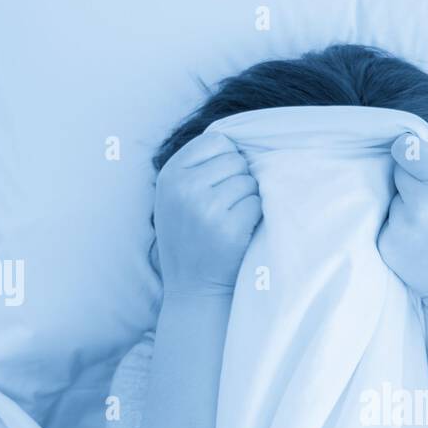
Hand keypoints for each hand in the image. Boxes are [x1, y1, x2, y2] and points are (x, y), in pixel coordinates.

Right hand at [154, 131, 261, 297]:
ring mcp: (207, 208)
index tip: (221, 181)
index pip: (216, 141)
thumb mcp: (176, 197)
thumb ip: (195, 167)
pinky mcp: (229, 228)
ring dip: (248, 198)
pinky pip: (257, 204)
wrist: (193, 287)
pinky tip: (240, 230)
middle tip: (227, 205)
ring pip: (249, 181)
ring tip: (231, 218)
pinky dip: (255, 216)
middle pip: (235, 160)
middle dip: (238, 179)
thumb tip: (234, 140)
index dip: (227, 159)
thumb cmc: (189, 237)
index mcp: (171, 175)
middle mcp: (185, 188)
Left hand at [378, 134, 427, 312]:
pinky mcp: (386, 244)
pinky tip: (417, 242)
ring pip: (391, 198)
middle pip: (397, 171)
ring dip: (404, 206)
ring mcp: (401, 224)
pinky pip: (384, 222)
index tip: (417, 163)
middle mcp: (421, 202)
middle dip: (410, 180)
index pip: (405, 147)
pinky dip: (396, 228)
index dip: (410, 153)